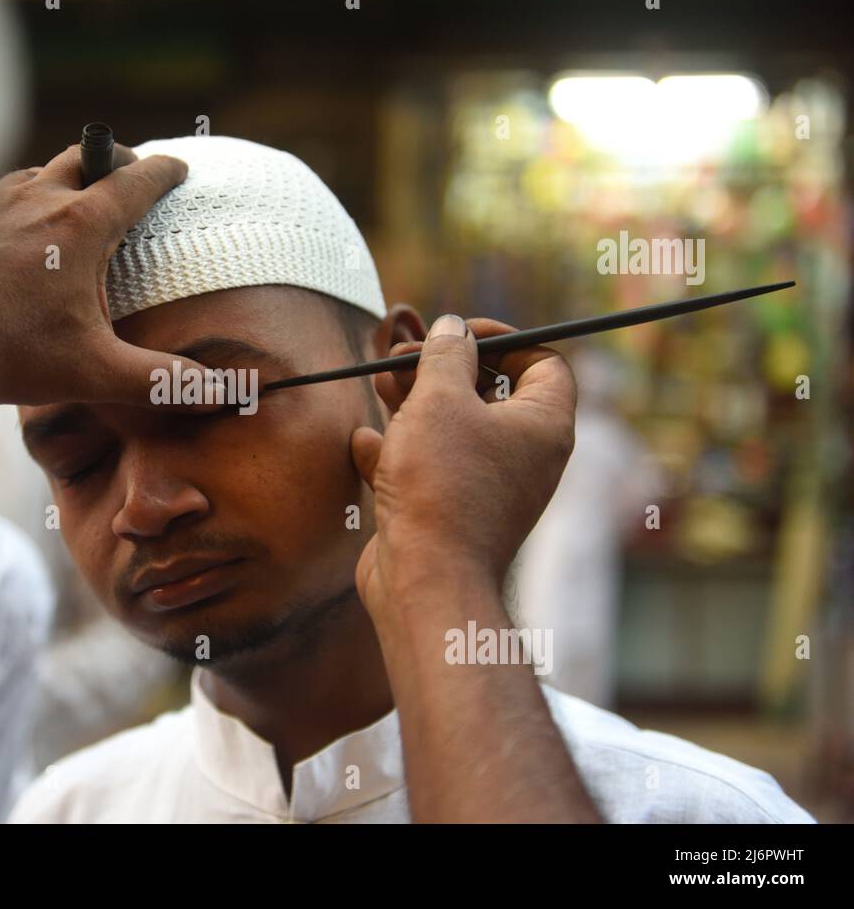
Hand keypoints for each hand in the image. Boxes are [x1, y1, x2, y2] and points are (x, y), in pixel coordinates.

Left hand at [0, 143, 223, 410]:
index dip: (164, 172)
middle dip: (117, 163)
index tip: (179, 169)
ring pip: (41, 171)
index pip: (136, 180)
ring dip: (65, 178)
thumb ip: (156, 380)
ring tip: (75, 203)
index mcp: (81, 224)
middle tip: (132, 180)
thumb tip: (216, 392)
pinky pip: (2, 192)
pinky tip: (18, 227)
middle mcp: (38, 198)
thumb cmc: (4, 348)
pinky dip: (24, 198)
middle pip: (89, 158)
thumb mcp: (91, 370)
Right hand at [350, 314, 576, 612]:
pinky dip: (400, 452)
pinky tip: (366, 442)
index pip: (543, 361)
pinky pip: (430, 469)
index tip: (458, 333)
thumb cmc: (441, 485)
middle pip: (491, 392)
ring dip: (415, 404)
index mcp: (543, 425)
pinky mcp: (452, 512)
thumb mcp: (439, 400)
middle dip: (444, 369)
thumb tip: (452, 327)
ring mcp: (489, 487)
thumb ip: (445, 354)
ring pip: (454, 429)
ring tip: (379, 385)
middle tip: (403, 357)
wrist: (425, 580)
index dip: (502, 338)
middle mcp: (524, 456)